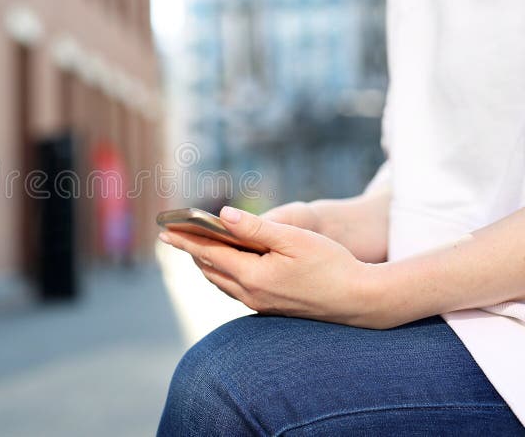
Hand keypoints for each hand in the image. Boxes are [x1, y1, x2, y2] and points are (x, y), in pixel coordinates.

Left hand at [159, 206, 382, 327]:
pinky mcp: (271, 308)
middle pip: (210, 269)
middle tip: (175, 234)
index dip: (186, 239)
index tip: (165, 230)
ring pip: (222, 281)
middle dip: (192, 250)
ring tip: (194, 247)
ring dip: (206, 263)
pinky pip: (236, 289)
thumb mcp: (293, 239)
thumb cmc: (331, 265)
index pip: (209, 253)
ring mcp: (260, 304)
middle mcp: (251, 294)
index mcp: (252, 276)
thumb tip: (223, 216)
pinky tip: (225, 265)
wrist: (360, 301)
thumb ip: (255, 228)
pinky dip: (223, 273)